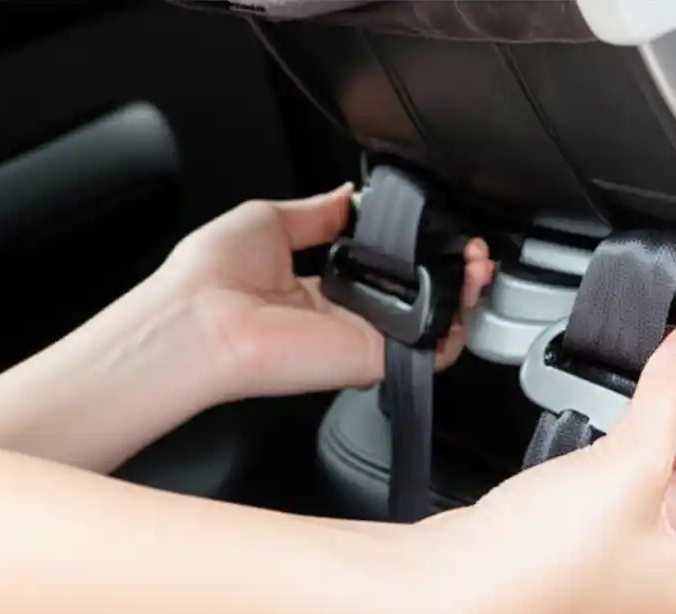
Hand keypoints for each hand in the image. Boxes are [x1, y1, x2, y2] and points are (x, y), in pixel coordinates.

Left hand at [155, 184, 494, 399]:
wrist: (197, 321)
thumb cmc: (210, 277)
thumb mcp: (267, 219)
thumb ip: (317, 212)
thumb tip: (350, 195)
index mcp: (315, 289)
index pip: (379, 274)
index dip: (413, 253)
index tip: (435, 231)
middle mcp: (342, 318)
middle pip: (411, 299)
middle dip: (449, 269)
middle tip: (469, 247)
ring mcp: (360, 339)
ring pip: (428, 323)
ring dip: (462, 292)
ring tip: (478, 262)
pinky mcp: (372, 357)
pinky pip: (427, 350)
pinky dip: (456, 328)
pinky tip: (468, 292)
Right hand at [423, 328, 675, 613]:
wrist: (456, 586)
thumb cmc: (539, 564)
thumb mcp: (627, 464)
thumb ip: (669, 398)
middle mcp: (674, 588)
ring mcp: (629, 575)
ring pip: (668, 491)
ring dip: (660, 442)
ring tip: (645, 403)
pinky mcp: (589, 558)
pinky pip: (627, 499)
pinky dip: (625, 463)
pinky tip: (608, 437)